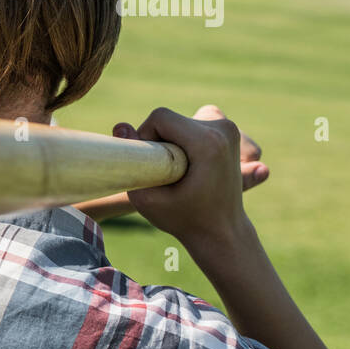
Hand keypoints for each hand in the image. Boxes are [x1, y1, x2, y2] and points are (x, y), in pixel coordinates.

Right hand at [114, 105, 255, 243]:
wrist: (221, 231)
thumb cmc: (184, 219)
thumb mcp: (147, 198)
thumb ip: (129, 160)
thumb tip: (119, 125)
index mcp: (208, 142)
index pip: (160, 117)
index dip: (145, 136)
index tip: (151, 164)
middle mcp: (223, 129)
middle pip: (171, 118)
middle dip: (158, 139)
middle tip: (164, 171)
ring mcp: (229, 128)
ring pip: (182, 118)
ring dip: (172, 138)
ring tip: (178, 168)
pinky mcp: (230, 130)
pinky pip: (195, 121)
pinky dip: (186, 136)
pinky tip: (191, 162)